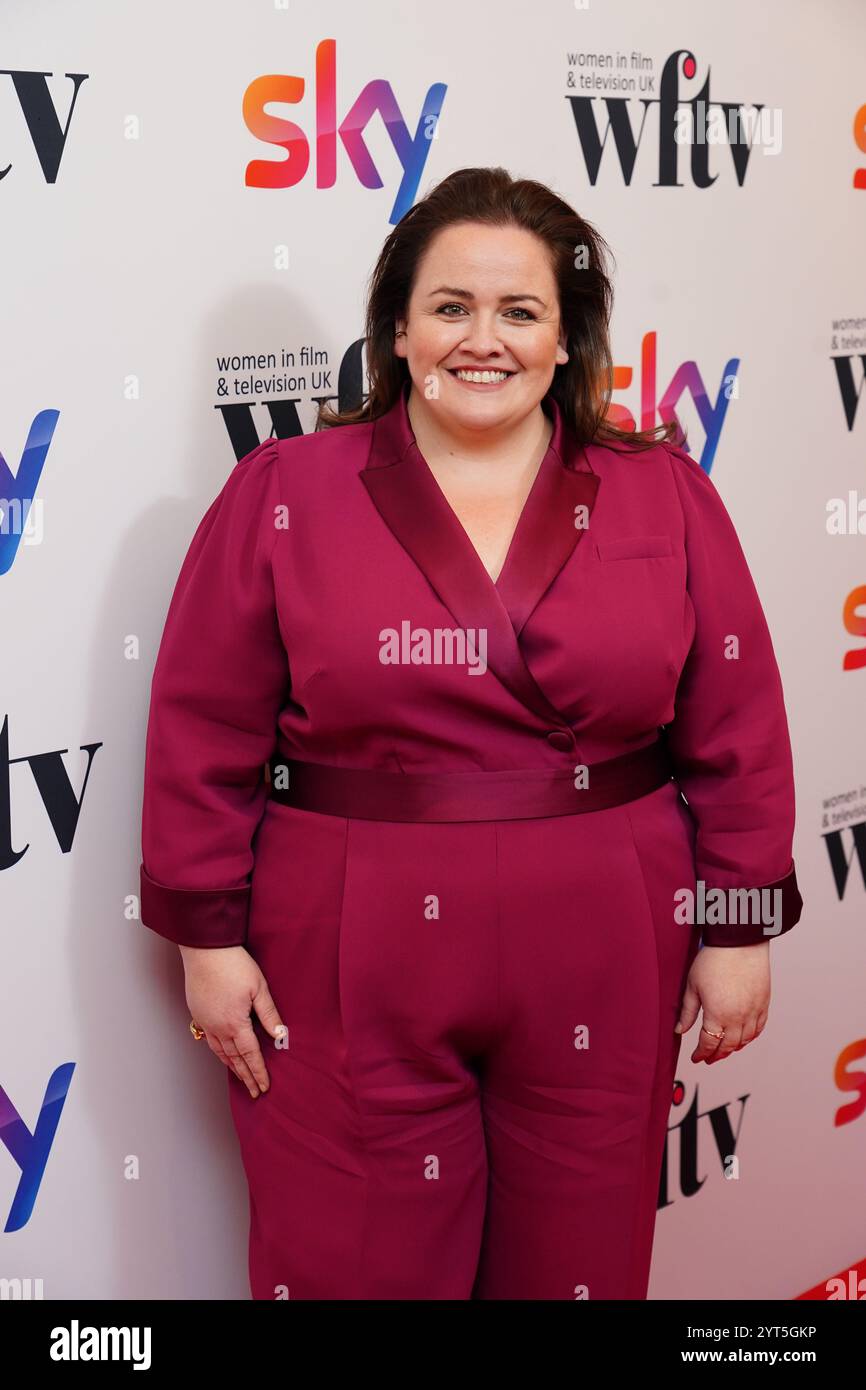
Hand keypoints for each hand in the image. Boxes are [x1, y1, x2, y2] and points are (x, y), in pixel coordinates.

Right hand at [179, 944, 285, 1096]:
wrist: (204, 949)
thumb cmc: (233, 964)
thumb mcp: (259, 987)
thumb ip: (269, 1014)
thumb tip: (280, 1035)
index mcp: (235, 1023)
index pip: (250, 1055)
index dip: (258, 1072)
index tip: (264, 1087)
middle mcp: (218, 1027)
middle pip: (235, 1059)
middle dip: (246, 1076)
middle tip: (254, 1091)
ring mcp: (205, 1021)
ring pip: (220, 1052)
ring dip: (232, 1067)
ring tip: (241, 1078)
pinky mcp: (198, 1013)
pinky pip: (209, 1040)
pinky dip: (219, 1052)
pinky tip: (223, 1054)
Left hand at [674, 942, 769, 1063]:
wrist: (739, 943)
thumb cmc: (713, 960)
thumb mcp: (692, 986)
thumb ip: (687, 1012)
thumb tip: (679, 1030)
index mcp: (717, 1015)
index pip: (708, 1044)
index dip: (701, 1053)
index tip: (696, 1058)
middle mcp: (738, 1018)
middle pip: (727, 1046)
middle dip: (716, 1055)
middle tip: (709, 1058)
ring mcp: (753, 1012)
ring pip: (745, 1041)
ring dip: (733, 1048)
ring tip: (724, 1050)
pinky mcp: (764, 1004)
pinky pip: (758, 1029)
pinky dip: (750, 1038)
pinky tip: (742, 1038)